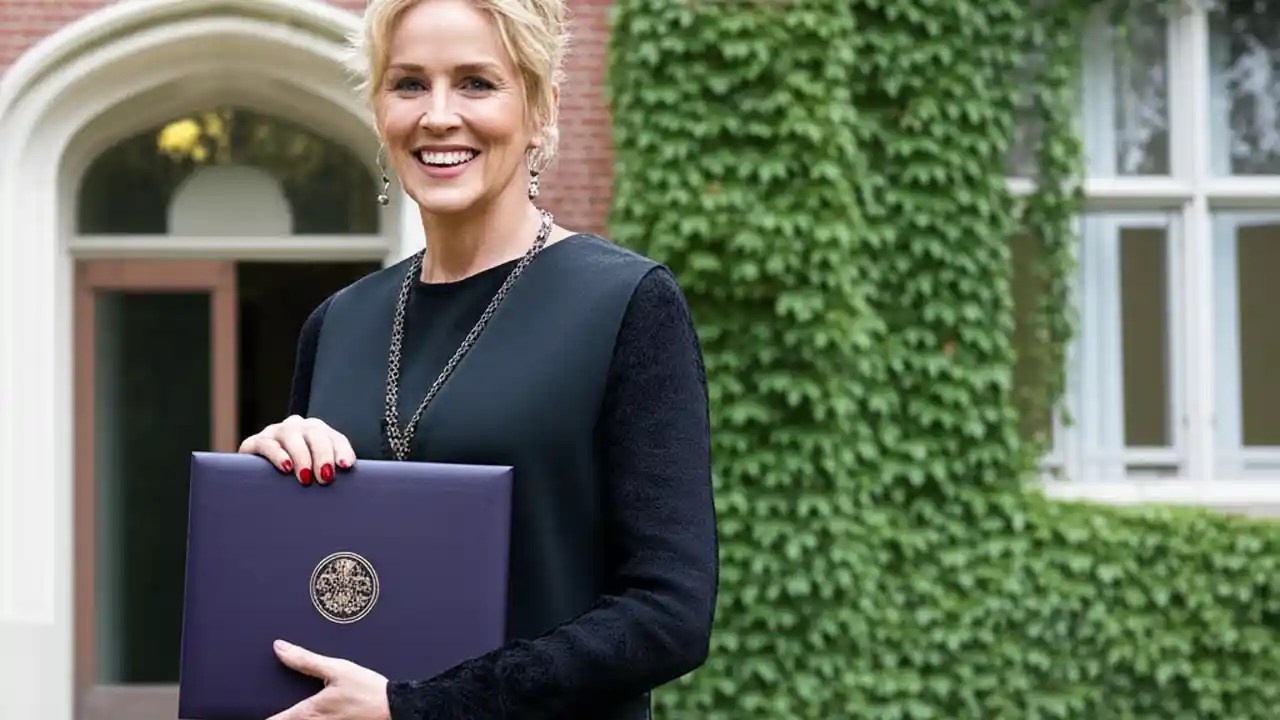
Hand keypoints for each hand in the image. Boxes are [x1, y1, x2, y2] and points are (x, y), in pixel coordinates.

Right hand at [239, 415, 355, 485]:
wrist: (256, 483)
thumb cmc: (294, 482)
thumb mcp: (315, 476)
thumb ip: (329, 475)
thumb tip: (352, 489)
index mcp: (318, 434)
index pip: (335, 438)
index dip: (342, 450)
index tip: (345, 466)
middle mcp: (299, 428)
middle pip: (315, 433)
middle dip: (322, 455)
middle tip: (325, 478)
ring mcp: (276, 432)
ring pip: (292, 435)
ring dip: (302, 456)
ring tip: (305, 477)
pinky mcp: (254, 443)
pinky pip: (267, 443)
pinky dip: (277, 454)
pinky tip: (285, 467)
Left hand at [267, 639, 390, 719]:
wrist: (394, 707)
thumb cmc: (367, 689)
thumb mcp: (337, 669)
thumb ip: (305, 660)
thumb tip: (279, 648)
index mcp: (307, 712)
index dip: (262, 718)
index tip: (243, 713)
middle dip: (274, 717)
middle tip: (262, 710)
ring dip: (290, 717)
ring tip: (283, 710)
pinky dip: (305, 719)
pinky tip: (308, 712)